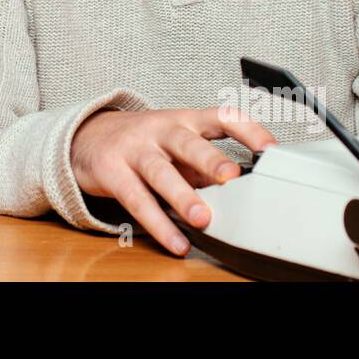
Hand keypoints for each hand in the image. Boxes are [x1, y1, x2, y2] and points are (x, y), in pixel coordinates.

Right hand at [70, 106, 277, 256]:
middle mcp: (160, 131)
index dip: (247, 130)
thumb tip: (245, 188)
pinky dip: (158, 224)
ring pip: (160, 171)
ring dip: (182, 195)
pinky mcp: (112, 172)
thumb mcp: (177, 144)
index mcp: (184, 120)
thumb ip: (205, 163)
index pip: (220, 117)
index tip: (269, 149)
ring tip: (202, 219)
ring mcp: (134, 150)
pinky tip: (176, 241)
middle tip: (231, 178)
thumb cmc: (145, 142)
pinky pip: (136, 200)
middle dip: (210, 160)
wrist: (88, 137)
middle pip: (187, 142)